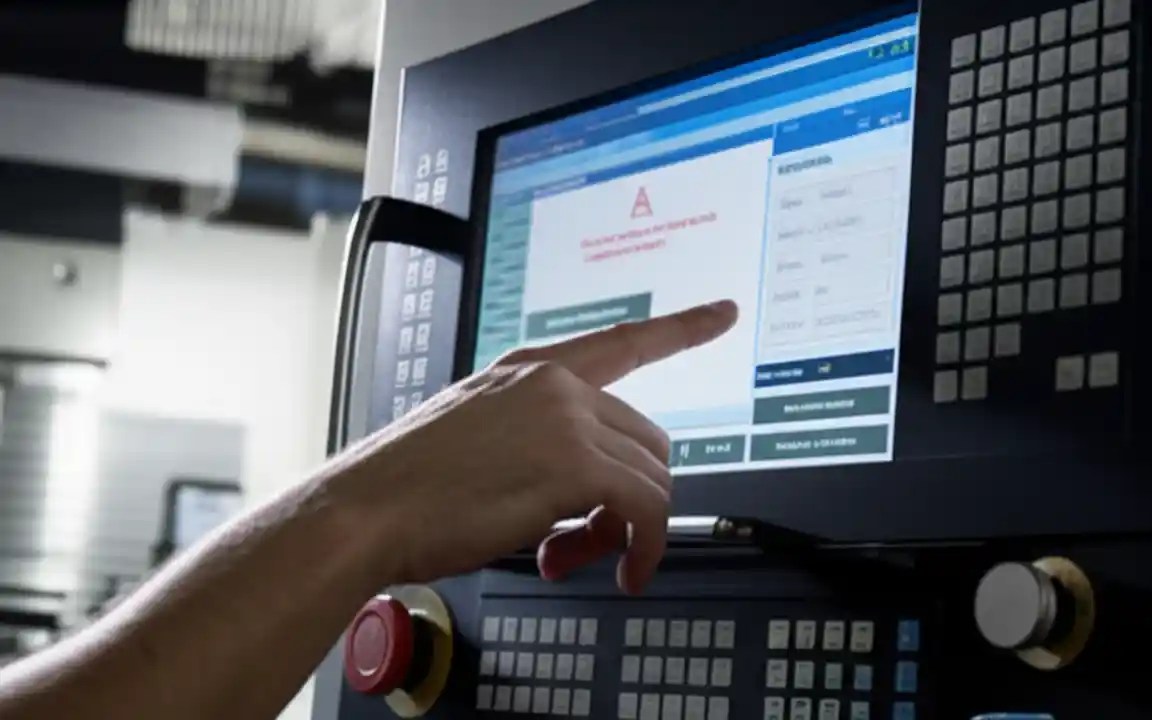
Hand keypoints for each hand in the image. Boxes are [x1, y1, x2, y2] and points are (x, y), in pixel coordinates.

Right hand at [327, 300, 737, 593]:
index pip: (622, 342)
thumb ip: (533, 445)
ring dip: (625, 531)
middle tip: (588, 544)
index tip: (722, 313)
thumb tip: (579, 496)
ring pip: (651, 478)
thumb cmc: (405, 488)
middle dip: (629, 499)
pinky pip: (649, 509)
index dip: (681, 328)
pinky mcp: (577, 466)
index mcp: (529, 372)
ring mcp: (569, 419)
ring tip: (576, 561)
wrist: (364, 510)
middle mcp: (555, 385)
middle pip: (646, 439)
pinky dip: (646, 547)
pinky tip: (623, 572)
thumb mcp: (474, 438)